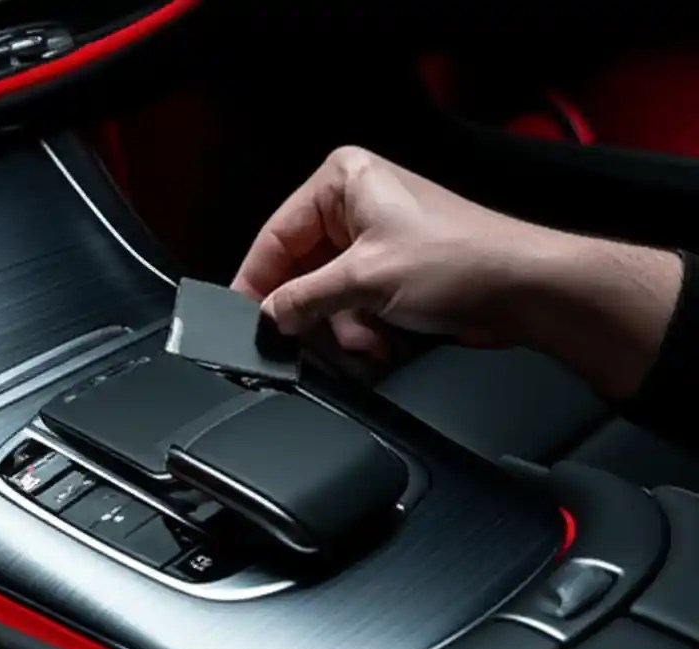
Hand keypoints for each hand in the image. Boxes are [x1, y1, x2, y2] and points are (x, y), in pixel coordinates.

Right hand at [232, 146, 681, 398]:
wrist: (530, 290)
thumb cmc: (460, 261)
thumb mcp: (363, 281)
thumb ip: (302, 300)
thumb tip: (265, 317)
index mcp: (343, 180)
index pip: (276, 235)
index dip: (257, 282)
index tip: (241, 319)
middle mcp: (357, 203)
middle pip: (301, 269)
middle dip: (312, 311)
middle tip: (302, 343)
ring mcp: (377, 239)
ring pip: (327, 294)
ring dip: (342, 327)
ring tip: (367, 342)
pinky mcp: (395, 272)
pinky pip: (354, 306)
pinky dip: (363, 330)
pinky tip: (383, 343)